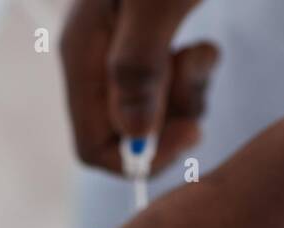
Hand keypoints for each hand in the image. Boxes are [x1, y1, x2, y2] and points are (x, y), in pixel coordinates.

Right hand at [61, 0, 217, 172]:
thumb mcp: (156, 2)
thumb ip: (140, 65)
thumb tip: (134, 135)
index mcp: (81, 52)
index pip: (93, 146)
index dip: (140, 157)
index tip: (189, 134)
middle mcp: (94, 60)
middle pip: (126, 134)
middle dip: (171, 120)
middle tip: (198, 76)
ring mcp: (120, 54)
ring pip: (154, 114)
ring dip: (188, 95)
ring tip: (202, 51)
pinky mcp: (149, 45)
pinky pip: (170, 89)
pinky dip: (195, 76)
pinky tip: (201, 46)